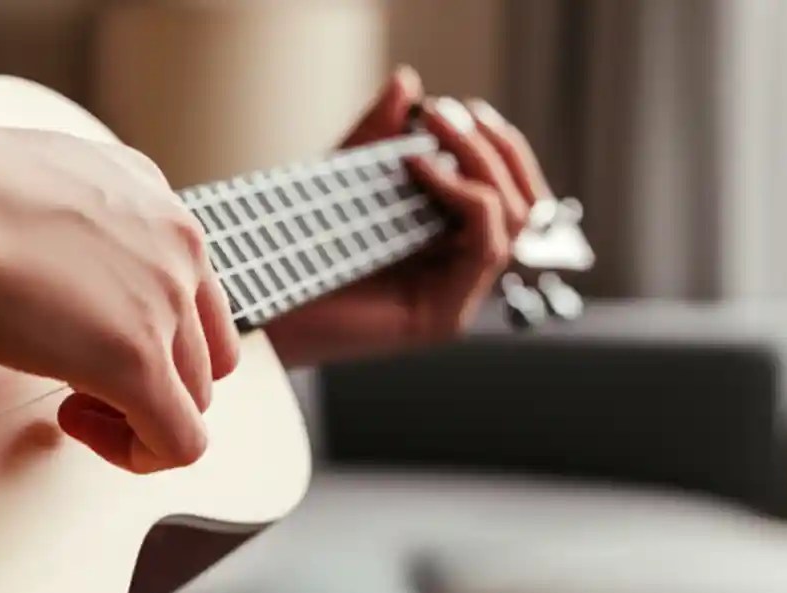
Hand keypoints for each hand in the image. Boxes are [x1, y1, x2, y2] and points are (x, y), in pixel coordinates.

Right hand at [0, 95, 239, 473]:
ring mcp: (164, 301)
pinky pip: (179, 443)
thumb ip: (69, 232)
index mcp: (149, 195)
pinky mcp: (137, 360)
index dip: (148, 334)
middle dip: (151, 381)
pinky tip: (73, 425)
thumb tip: (57, 278)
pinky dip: (137, 455)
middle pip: (203, 350)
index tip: (84, 340)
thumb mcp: (31, 191)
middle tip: (78, 386)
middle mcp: (175, 242)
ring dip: (136, 416)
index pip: (192, 289)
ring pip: (195, 397)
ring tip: (67, 406)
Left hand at [263, 66, 554, 366]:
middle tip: (446, 113)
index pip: (509, 190)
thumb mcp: (344, 178)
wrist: (261, 300)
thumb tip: (407, 82)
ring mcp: (454, 299)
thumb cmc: (298, 249)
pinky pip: (486, 248)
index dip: (494, 144)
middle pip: (525, 203)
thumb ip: (377, 134)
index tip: (451, 108)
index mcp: (445, 244)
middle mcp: (457, 274)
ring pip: (513, 220)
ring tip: (435, 129)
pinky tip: (421, 167)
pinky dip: (464, 197)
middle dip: (493, 147)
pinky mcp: (441, 318)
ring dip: (481, 162)